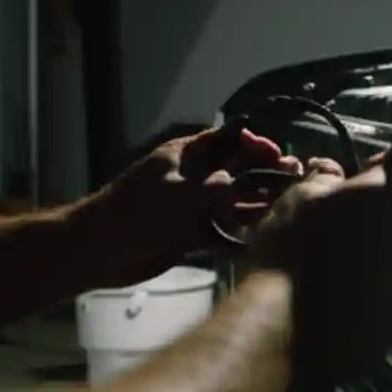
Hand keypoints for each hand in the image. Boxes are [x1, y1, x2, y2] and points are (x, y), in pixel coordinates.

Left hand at [70, 126, 300, 288]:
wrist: (98, 250)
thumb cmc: (135, 213)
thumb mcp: (180, 194)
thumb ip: (216, 187)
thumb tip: (245, 182)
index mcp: (186, 156)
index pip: (227, 140)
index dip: (254, 145)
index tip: (277, 156)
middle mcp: (193, 178)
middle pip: (235, 172)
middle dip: (263, 176)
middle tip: (293, 183)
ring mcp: (192, 206)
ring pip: (232, 203)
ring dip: (256, 206)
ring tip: (285, 212)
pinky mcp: (190, 234)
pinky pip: (221, 232)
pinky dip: (239, 236)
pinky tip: (261, 240)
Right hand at [249, 152, 391, 386]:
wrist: (287, 338)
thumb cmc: (292, 255)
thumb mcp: (298, 200)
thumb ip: (326, 178)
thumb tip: (334, 172)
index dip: (379, 169)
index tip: (353, 183)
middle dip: (382, 218)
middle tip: (343, 231)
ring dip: (385, 256)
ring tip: (345, 272)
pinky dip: (383, 290)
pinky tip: (350, 301)